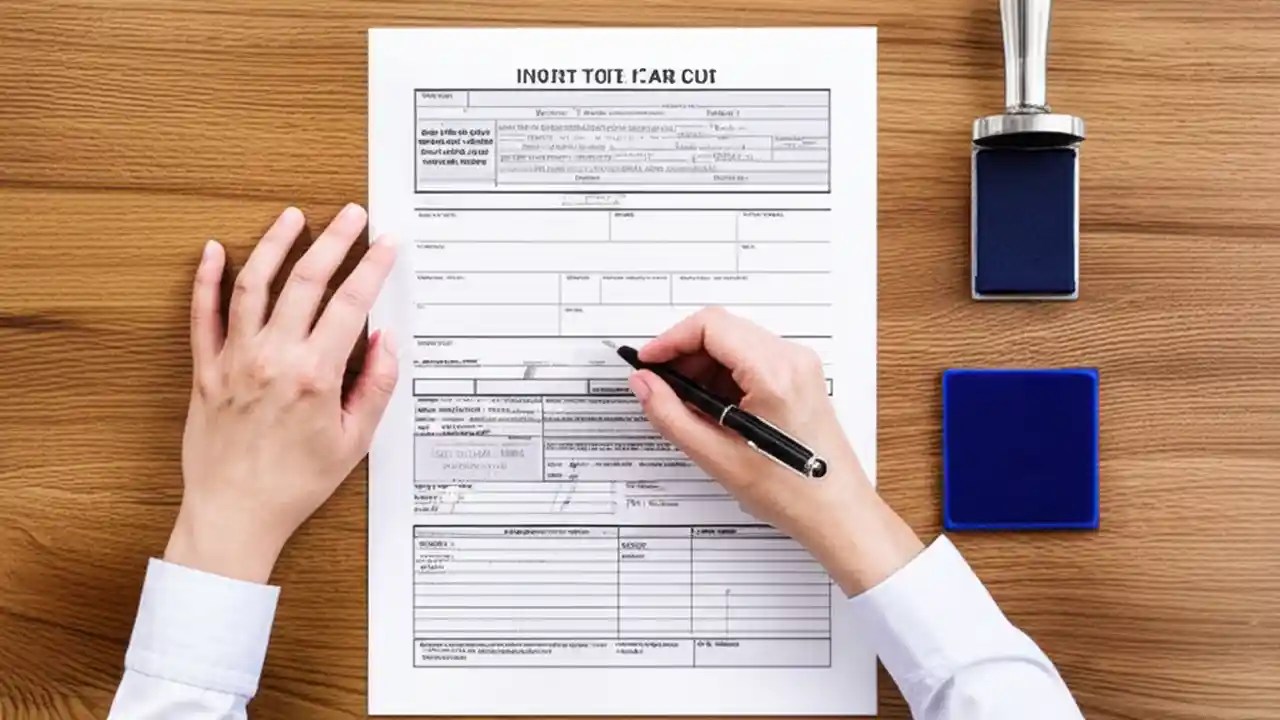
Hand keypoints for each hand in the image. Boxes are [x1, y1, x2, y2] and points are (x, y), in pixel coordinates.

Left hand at [165, 204, 398, 582]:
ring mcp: (235, 359)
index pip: (352, 303)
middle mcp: (273, 358)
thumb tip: (385, 342)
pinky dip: (207, 278)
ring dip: (275, 244)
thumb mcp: (355, 441)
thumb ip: (376, 386)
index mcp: (315, 375)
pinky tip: (216, 250)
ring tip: (293, 218)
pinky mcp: (206, 369)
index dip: (373, 266)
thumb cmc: (295, 484)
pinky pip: (203, 314)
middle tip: (351, 216)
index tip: (387, 244)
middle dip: (334, 239)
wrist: (236, 513)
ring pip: (255, 284)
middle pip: (307, 280)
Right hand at [628, 308, 922, 594]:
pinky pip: (750, 358)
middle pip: (722, 329)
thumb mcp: (717, 456)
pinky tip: (712, 408)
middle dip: (684, 353)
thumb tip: (644, 384)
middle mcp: (792, 360)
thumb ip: (671, 415)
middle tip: (659, 384)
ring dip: (702, 365)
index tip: (648, 361)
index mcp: (774, 374)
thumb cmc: (793, 491)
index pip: (710, 326)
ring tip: (686, 404)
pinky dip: (723, 375)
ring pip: (734, 341)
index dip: (670, 339)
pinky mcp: (799, 376)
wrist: (835, 511)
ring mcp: (799, 366)